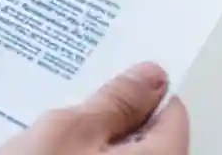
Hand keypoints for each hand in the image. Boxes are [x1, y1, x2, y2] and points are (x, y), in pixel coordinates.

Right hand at [0, 63, 189, 154]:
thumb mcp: (70, 130)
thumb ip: (115, 101)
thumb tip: (152, 76)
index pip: (172, 112)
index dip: (139, 91)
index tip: (109, 80)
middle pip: (148, 140)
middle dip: (111, 119)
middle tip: (69, 110)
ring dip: (92, 145)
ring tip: (50, 139)